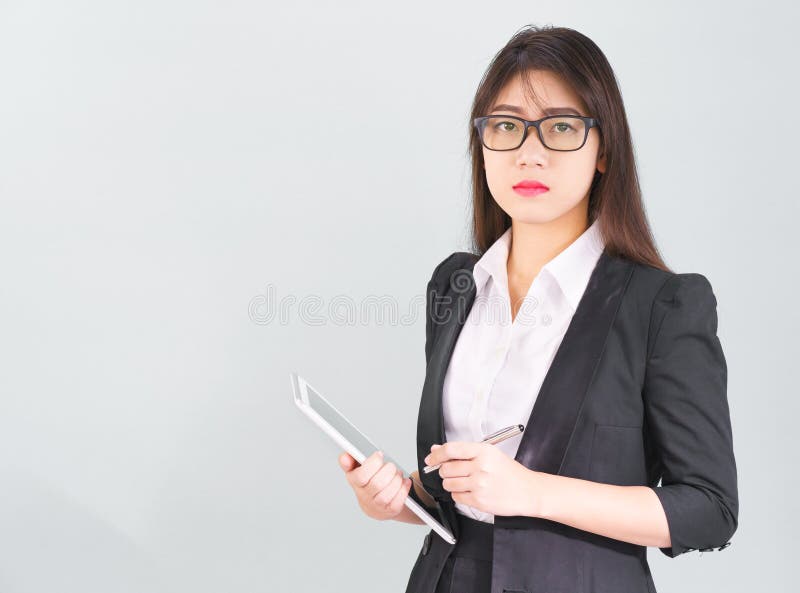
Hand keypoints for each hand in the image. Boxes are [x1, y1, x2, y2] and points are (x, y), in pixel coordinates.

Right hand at [338, 450, 412, 520]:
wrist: (375, 503)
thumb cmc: (367, 480)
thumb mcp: (357, 467)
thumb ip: (349, 460)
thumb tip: (345, 458)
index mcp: (354, 482)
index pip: (361, 476)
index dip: (372, 464)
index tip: (379, 455)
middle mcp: (363, 496)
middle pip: (377, 484)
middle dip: (388, 470)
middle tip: (391, 465)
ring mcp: (376, 505)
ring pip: (387, 494)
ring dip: (396, 480)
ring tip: (397, 474)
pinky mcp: (389, 510)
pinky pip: (397, 502)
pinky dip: (403, 490)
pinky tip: (404, 482)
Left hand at [424, 441, 539, 516]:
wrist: (528, 491)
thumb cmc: (510, 473)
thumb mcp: (490, 454)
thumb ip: (463, 452)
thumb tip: (437, 450)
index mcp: (483, 451)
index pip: (450, 449)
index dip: (436, 454)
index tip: (431, 459)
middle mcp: (480, 466)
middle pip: (446, 468)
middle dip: (445, 471)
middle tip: (453, 472)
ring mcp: (479, 484)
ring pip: (448, 483)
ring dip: (450, 483)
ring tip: (464, 482)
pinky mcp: (479, 500)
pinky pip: (456, 497)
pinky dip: (458, 494)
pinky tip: (470, 491)